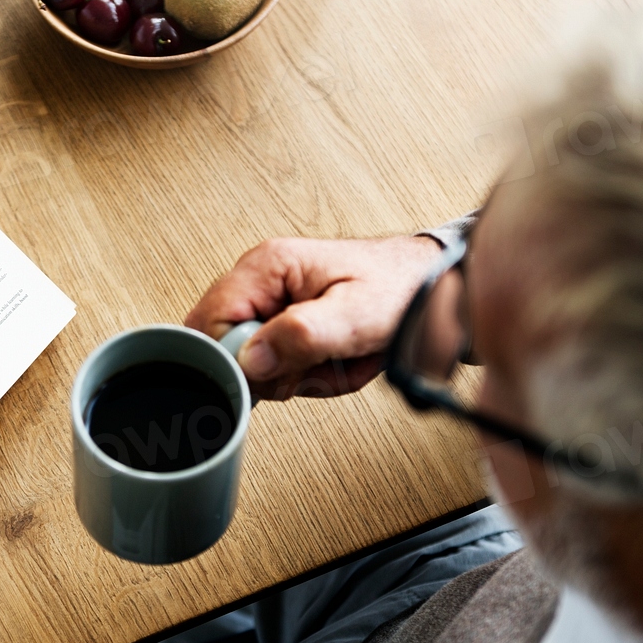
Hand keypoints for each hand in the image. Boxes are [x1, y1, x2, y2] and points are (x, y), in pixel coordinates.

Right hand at [185, 235, 439, 399]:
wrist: (431, 287)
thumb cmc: (401, 288)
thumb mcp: (356, 316)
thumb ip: (301, 336)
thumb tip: (250, 359)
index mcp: (267, 266)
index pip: (210, 325)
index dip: (239, 360)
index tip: (279, 370)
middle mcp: (261, 281)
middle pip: (227, 349)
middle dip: (275, 373)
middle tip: (319, 363)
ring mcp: (271, 303)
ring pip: (252, 365)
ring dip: (297, 376)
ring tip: (335, 359)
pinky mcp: (284, 324)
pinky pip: (274, 366)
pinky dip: (304, 376)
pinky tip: (330, 362)